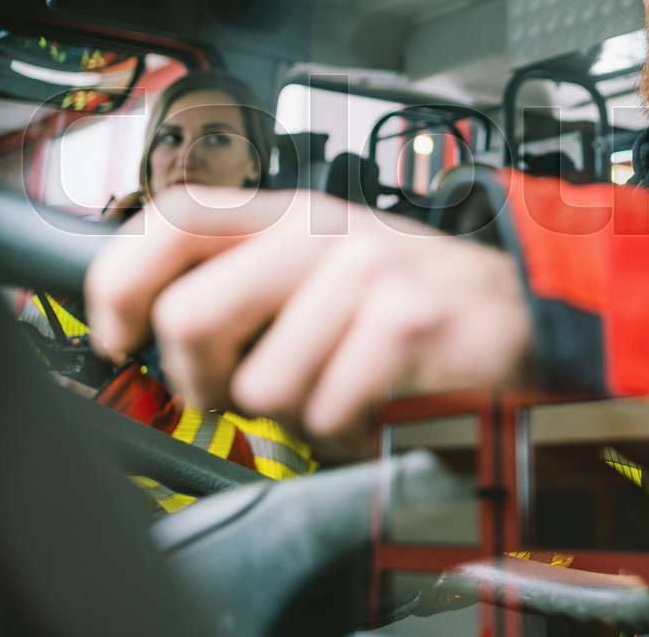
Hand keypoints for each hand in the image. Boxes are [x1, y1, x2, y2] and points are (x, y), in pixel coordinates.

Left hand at [84, 187, 530, 454]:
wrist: (525, 319)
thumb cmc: (414, 307)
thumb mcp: (323, 273)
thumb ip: (245, 283)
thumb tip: (149, 330)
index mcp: (290, 214)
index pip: (175, 217)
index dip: (122, 283)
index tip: (123, 336)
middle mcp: (322, 232)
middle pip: (192, 315)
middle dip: (205, 382)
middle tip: (245, 392)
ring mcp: (367, 272)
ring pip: (261, 386)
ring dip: (298, 416)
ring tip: (344, 392)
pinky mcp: (407, 322)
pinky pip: (327, 414)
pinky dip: (351, 435)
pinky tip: (382, 408)